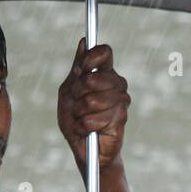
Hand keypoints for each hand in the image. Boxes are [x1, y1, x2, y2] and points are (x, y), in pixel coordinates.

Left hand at [57, 38, 129, 169]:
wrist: (84, 149)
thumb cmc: (75, 120)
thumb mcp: (69, 92)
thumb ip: (77, 69)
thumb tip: (84, 41)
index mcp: (103, 73)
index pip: (104, 52)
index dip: (92, 58)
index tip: (82, 69)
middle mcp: (116, 84)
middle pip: (96, 77)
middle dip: (79, 92)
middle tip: (77, 103)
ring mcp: (121, 101)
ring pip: (95, 99)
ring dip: (80, 112)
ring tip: (81, 119)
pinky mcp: (121, 118)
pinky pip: (96, 118)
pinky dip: (85, 126)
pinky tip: (87, 130)